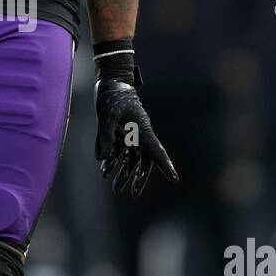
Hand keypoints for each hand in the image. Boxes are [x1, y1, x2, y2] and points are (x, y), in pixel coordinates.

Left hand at [94, 76, 177, 197]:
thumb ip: (105, 137)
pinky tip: (104, 170)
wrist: (110, 81)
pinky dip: (112, 161)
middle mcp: (138, 134)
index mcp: (142, 130)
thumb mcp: (107, 116)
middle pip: (143, 160)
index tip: (174, 179)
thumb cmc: (112, 96)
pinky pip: (118, 151)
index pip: (156, 152)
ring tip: (115, 189)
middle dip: (138, 178)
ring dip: (123, 173)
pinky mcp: (119, 131)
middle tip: (133, 194)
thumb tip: (101, 158)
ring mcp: (129, 134)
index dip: (165, 166)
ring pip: (130, 158)